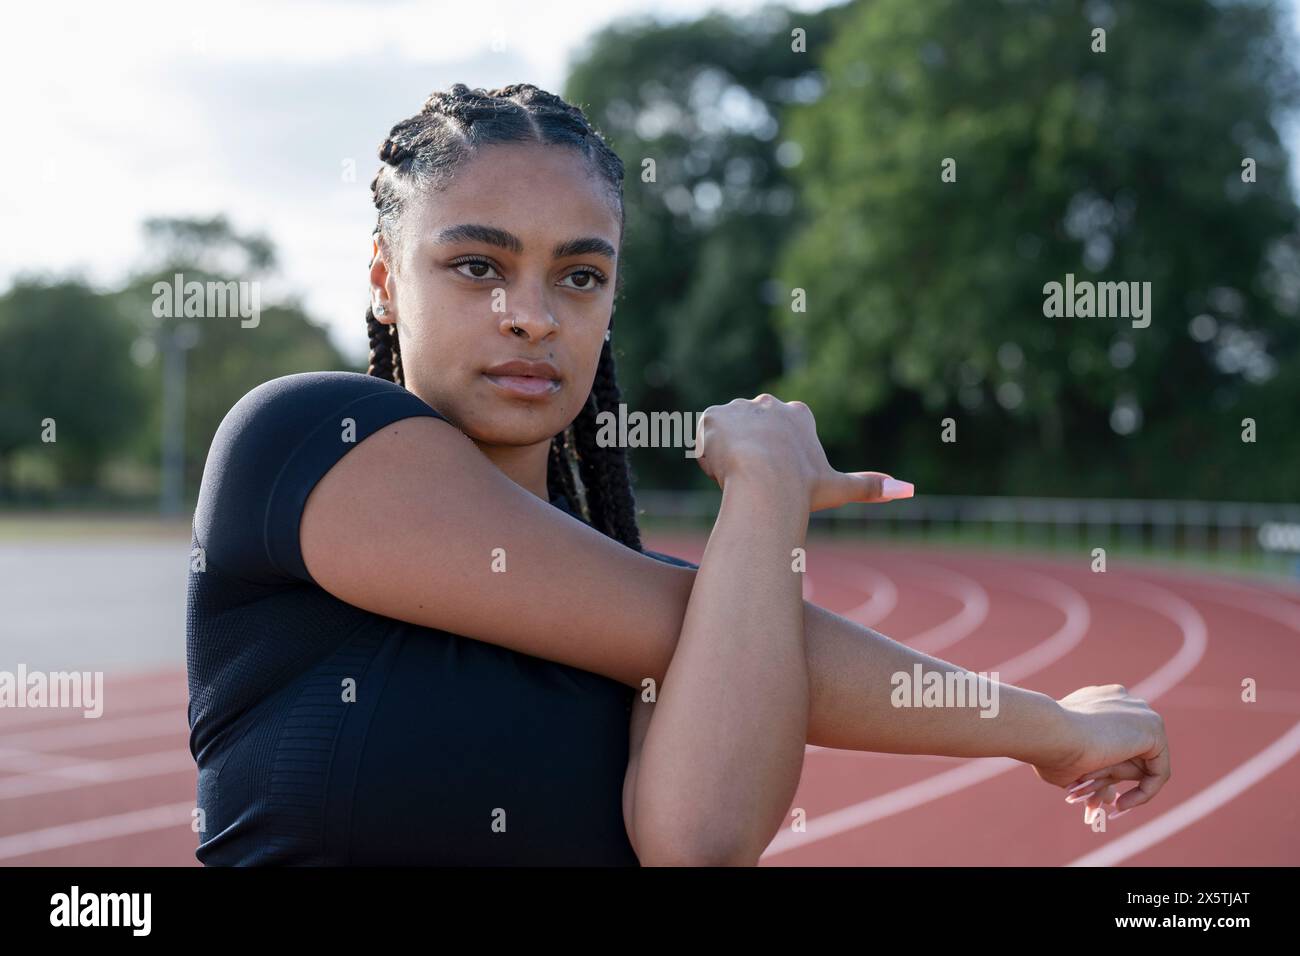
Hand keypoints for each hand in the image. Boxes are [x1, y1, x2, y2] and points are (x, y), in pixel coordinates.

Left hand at [693, 394, 912, 511]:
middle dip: (749, 454)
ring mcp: (739, 407)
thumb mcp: (838, 488)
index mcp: (797, 415)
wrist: (764, 483)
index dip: (774, 457)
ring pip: (726, 436)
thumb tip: (909, 490)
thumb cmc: (802, 488)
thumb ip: (870, 487)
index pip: (779, 432)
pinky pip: (702, 438)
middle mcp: (769, 403)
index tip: (776, 474)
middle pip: (751, 433)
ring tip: (737, 477)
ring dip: (727, 456)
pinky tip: (719, 469)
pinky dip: (706, 454)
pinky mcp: (712, 415)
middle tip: (756, 479)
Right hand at [1030, 684, 1170, 821]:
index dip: (1106, 768)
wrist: (1048, 731)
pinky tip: (1122, 804)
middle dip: (1118, 778)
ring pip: (1142, 760)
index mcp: (1096, 700)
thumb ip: (1096, 774)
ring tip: (1108, 803)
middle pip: (1130, 750)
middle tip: (1103, 803)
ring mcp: (1138, 710)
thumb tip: (1111, 798)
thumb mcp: (1073, 762)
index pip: (1113, 737)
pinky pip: (1159, 771)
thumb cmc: (1046, 746)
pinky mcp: (1153, 729)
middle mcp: (1119, 699)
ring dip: (1125, 784)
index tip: (1090, 788)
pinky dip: (1145, 792)